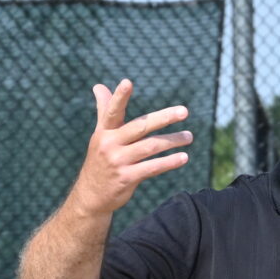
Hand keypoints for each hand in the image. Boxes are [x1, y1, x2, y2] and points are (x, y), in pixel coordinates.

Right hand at [68, 80, 191, 218]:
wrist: (91, 196)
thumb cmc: (100, 160)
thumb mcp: (99, 136)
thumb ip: (104, 111)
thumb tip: (98, 86)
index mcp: (104, 132)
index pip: (112, 111)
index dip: (119, 97)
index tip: (127, 82)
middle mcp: (109, 144)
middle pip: (141, 127)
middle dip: (164, 118)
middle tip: (184, 111)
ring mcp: (118, 162)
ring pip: (151, 147)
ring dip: (173, 141)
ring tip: (189, 136)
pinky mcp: (126, 179)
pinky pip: (152, 167)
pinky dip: (169, 162)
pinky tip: (183, 157)